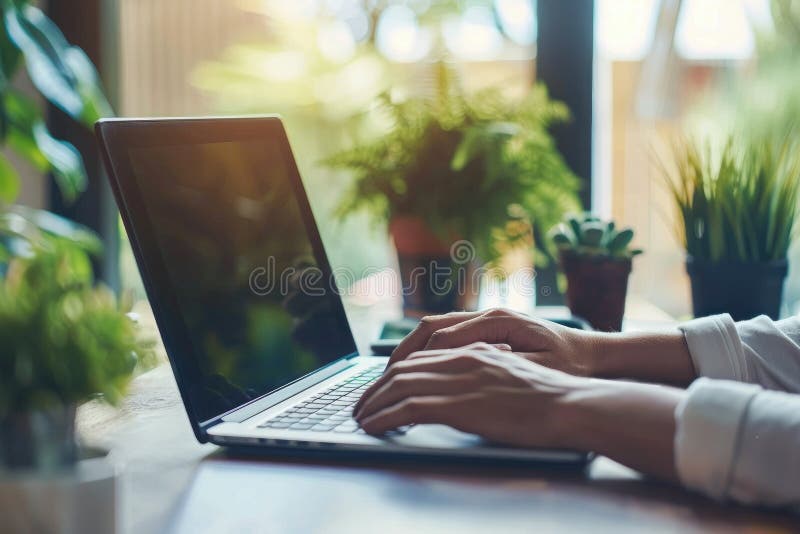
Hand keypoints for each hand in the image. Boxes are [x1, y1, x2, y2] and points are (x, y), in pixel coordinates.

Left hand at [354, 343, 587, 447]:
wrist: (570, 404)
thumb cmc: (549, 396)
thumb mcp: (511, 374)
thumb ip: (483, 374)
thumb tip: (464, 388)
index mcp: (473, 350)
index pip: (420, 357)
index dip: (394, 373)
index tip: (381, 389)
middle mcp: (461, 359)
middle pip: (403, 368)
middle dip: (375, 388)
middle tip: (361, 405)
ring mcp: (459, 380)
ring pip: (399, 385)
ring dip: (373, 402)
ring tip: (360, 418)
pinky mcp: (459, 404)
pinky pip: (408, 407)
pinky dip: (385, 416)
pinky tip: (374, 427)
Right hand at [388, 308, 600, 377]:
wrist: (594, 354)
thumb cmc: (571, 366)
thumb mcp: (539, 372)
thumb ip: (501, 368)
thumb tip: (463, 370)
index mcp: (499, 322)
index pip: (444, 339)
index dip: (417, 362)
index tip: (396, 382)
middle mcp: (489, 314)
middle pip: (432, 327)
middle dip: (404, 353)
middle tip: (382, 379)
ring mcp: (487, 319)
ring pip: (436, 328)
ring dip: (413, 349)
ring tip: (392, 374)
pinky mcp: (489, 328)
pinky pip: (448, 334)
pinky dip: (428, 350)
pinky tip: (419, 368)